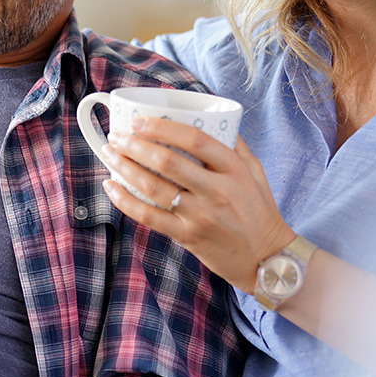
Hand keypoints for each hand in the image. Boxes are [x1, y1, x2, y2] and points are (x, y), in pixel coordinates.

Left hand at [100, 117, 293, 290]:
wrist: (266, 260)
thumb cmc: (259, 212)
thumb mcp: (255, 173)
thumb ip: (234, 145)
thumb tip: (211, 117)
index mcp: (234, 169)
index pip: (195, 140)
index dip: (162, 128)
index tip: (139, 121)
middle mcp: (217, 191)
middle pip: (168, 162)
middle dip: (135, 145)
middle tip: (117, 136)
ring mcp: (201, 216)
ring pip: (153, 187)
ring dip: (125, 168)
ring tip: (109, 154)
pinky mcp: (188, 236)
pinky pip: (149, 217)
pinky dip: (125, 201)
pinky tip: (111, 187)